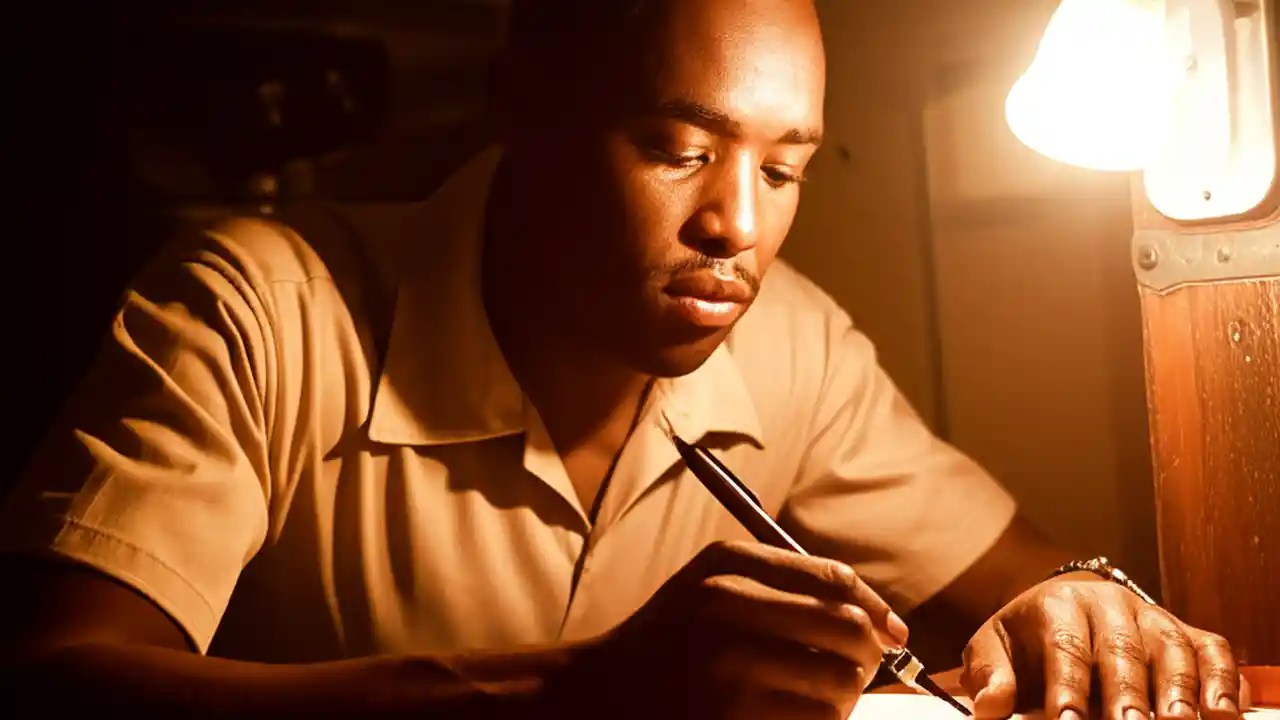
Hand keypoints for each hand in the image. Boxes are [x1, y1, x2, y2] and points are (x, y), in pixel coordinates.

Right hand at [552, 540, 909, 719]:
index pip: (836, 581)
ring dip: (842, 700)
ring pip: (840, 687)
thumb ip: (789, 585)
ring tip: (814, 700)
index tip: (892, 634)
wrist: (600, 693)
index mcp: (728, 565)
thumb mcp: (713, 584)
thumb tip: (885, 622)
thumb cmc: (671, 639)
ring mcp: (728, 669)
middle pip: (850, 632)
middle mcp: (728, 608)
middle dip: (866, 658)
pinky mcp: (730, 719)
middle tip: (852, 673)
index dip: (876, 609)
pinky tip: (791, 718)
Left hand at [961, 575, 1241, 718]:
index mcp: (1058, 605)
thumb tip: (990, 708)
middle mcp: (1109, 604)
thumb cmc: (1026, 641)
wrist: (1059, 607)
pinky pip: (1210, 650)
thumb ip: (990, 676)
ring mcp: (1151, 617)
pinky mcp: (1184, 632)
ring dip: (1178, 689)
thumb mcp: (994, 649)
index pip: (1065, 646)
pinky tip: (1221, 711)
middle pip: (1122, 649)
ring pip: (1170, 648)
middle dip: (1127, 693)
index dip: (1069, 686)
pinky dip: (1221, 679)